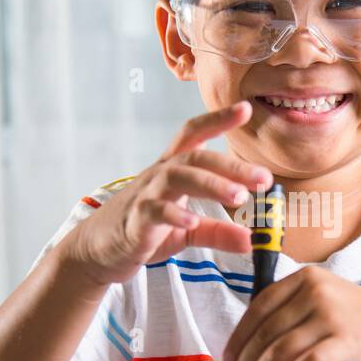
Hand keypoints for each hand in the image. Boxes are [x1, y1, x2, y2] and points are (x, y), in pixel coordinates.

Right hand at [62, 101, 272, 285]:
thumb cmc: (142, 231)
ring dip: (211, 184)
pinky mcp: (134, 221)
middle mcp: (159, 176)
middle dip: (231, 165)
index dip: (217, 120)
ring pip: (178, 177)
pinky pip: (154, 210)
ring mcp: (145, 196)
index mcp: (172, 171)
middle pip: (195, 157)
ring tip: (239, 196)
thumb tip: (251, 240)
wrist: (96, 252)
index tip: (245, 109)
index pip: (194, 136)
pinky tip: (193, 220)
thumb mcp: (185, 231)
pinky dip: (175, 214)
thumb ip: (216, 231)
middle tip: (265, 178)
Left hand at [220, 265, 360, 360]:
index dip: (239, 337)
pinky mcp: (348, 340)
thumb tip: (248, 353)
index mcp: (305, 279)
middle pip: (266, 334)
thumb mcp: (322, 305)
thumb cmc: (359, 322)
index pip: (259, 308)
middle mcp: (316, 291)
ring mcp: (332, 315)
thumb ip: (290, 318)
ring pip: (281, 352)